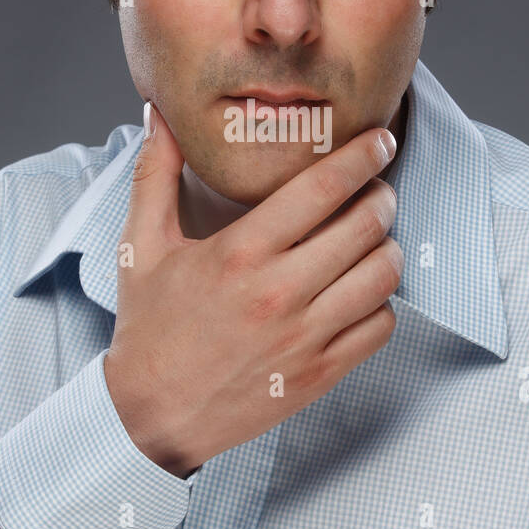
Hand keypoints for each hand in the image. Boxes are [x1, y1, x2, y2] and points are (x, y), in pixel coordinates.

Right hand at [104, 102, 401, 476]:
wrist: (151, 415)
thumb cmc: (149, 328)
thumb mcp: (140, 245)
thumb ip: (155, 173)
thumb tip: (158, 113)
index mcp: (239, 253)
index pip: (323, 188)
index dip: (363, 155)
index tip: (378, 140)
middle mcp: (278, 293)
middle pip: (366, 225)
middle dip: (382, 196)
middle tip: (378, 188)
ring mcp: (304, 337)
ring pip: (383, 274)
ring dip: (388, 246)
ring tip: (375, 237)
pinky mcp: (320, 374)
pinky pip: (381, 326)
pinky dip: (382, 302)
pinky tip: (361, 290)